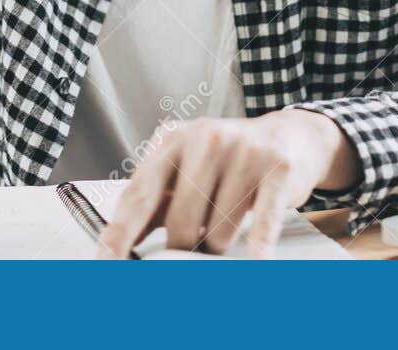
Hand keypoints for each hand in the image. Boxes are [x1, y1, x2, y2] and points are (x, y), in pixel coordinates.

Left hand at [96, 110, 361, 258]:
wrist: (291, 136)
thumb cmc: (229, 160)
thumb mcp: (187, 167)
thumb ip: (156, 201)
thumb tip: (120, 243)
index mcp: (173, 140)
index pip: (139, 194)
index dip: (120, 233)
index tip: (106, 262)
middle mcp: (205, 139)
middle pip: (179, 223)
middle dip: (185, 245)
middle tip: (197, 240)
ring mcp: (244, 152)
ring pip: (218, 232)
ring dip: (221, 244)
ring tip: (230, 220)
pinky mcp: (277, 169)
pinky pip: (262, 222)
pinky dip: (258, 247)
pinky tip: (258, 262)